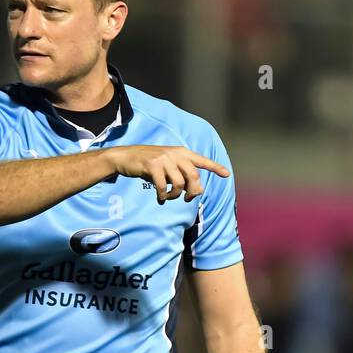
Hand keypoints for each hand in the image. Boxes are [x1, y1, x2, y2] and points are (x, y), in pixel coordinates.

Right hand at [105, 144, 228, 204]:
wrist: (126, 157)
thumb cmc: (148, 164)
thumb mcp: (167, 165)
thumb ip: (180, 173)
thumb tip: (194, 191)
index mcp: (181, 152)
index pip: (201, 160)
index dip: (214, 167)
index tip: (226, 174)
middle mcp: (175, 153)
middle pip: (193, 176)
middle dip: (192, 191)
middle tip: (186, 199)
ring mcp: (164, 158)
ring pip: (179, 183)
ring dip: (175, 196)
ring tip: (168, 198)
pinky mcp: (152, 165)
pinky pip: (163, 186)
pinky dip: (163, 196)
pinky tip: (160, 198)